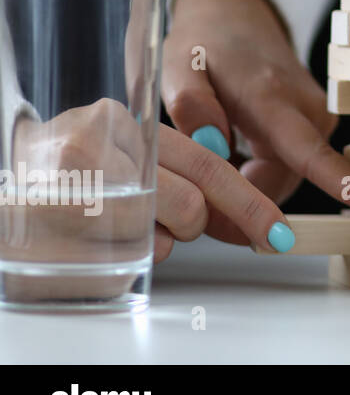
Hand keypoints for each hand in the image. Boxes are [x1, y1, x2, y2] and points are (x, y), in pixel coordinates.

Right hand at [10, 99, 291, 274]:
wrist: (5, 179)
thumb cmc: (71, 169)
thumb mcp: (128, 150)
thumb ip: (183, 171)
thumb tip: (245, 216)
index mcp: (122, 124)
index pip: (208, 167)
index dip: (250, 205)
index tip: (277, 233)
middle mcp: (92, 154)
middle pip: (188, 209)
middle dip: (191, 224)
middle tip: (170, 220)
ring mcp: (63, 198)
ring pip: (155, 243)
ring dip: (153, 244)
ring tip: (118, 223)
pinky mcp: (43, 243)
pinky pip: (116, 270)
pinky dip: (118, 264)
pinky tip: (94, 242)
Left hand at [162, 0, 349, 238]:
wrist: (234, 16)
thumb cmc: (205, 44)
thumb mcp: (178, 66)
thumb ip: (190, 106)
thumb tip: (213, 146)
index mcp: (272, 97)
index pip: (311, 153)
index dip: (345, 185)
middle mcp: (308, 110)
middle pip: (280, 185)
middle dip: (237, 202)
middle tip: (193, 192)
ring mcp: (319, 118)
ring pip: (282, 180)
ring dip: (245, 185)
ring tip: (210, 155)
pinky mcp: (319, 126)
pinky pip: (288, 169)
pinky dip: (256, 173)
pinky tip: (232, 153)